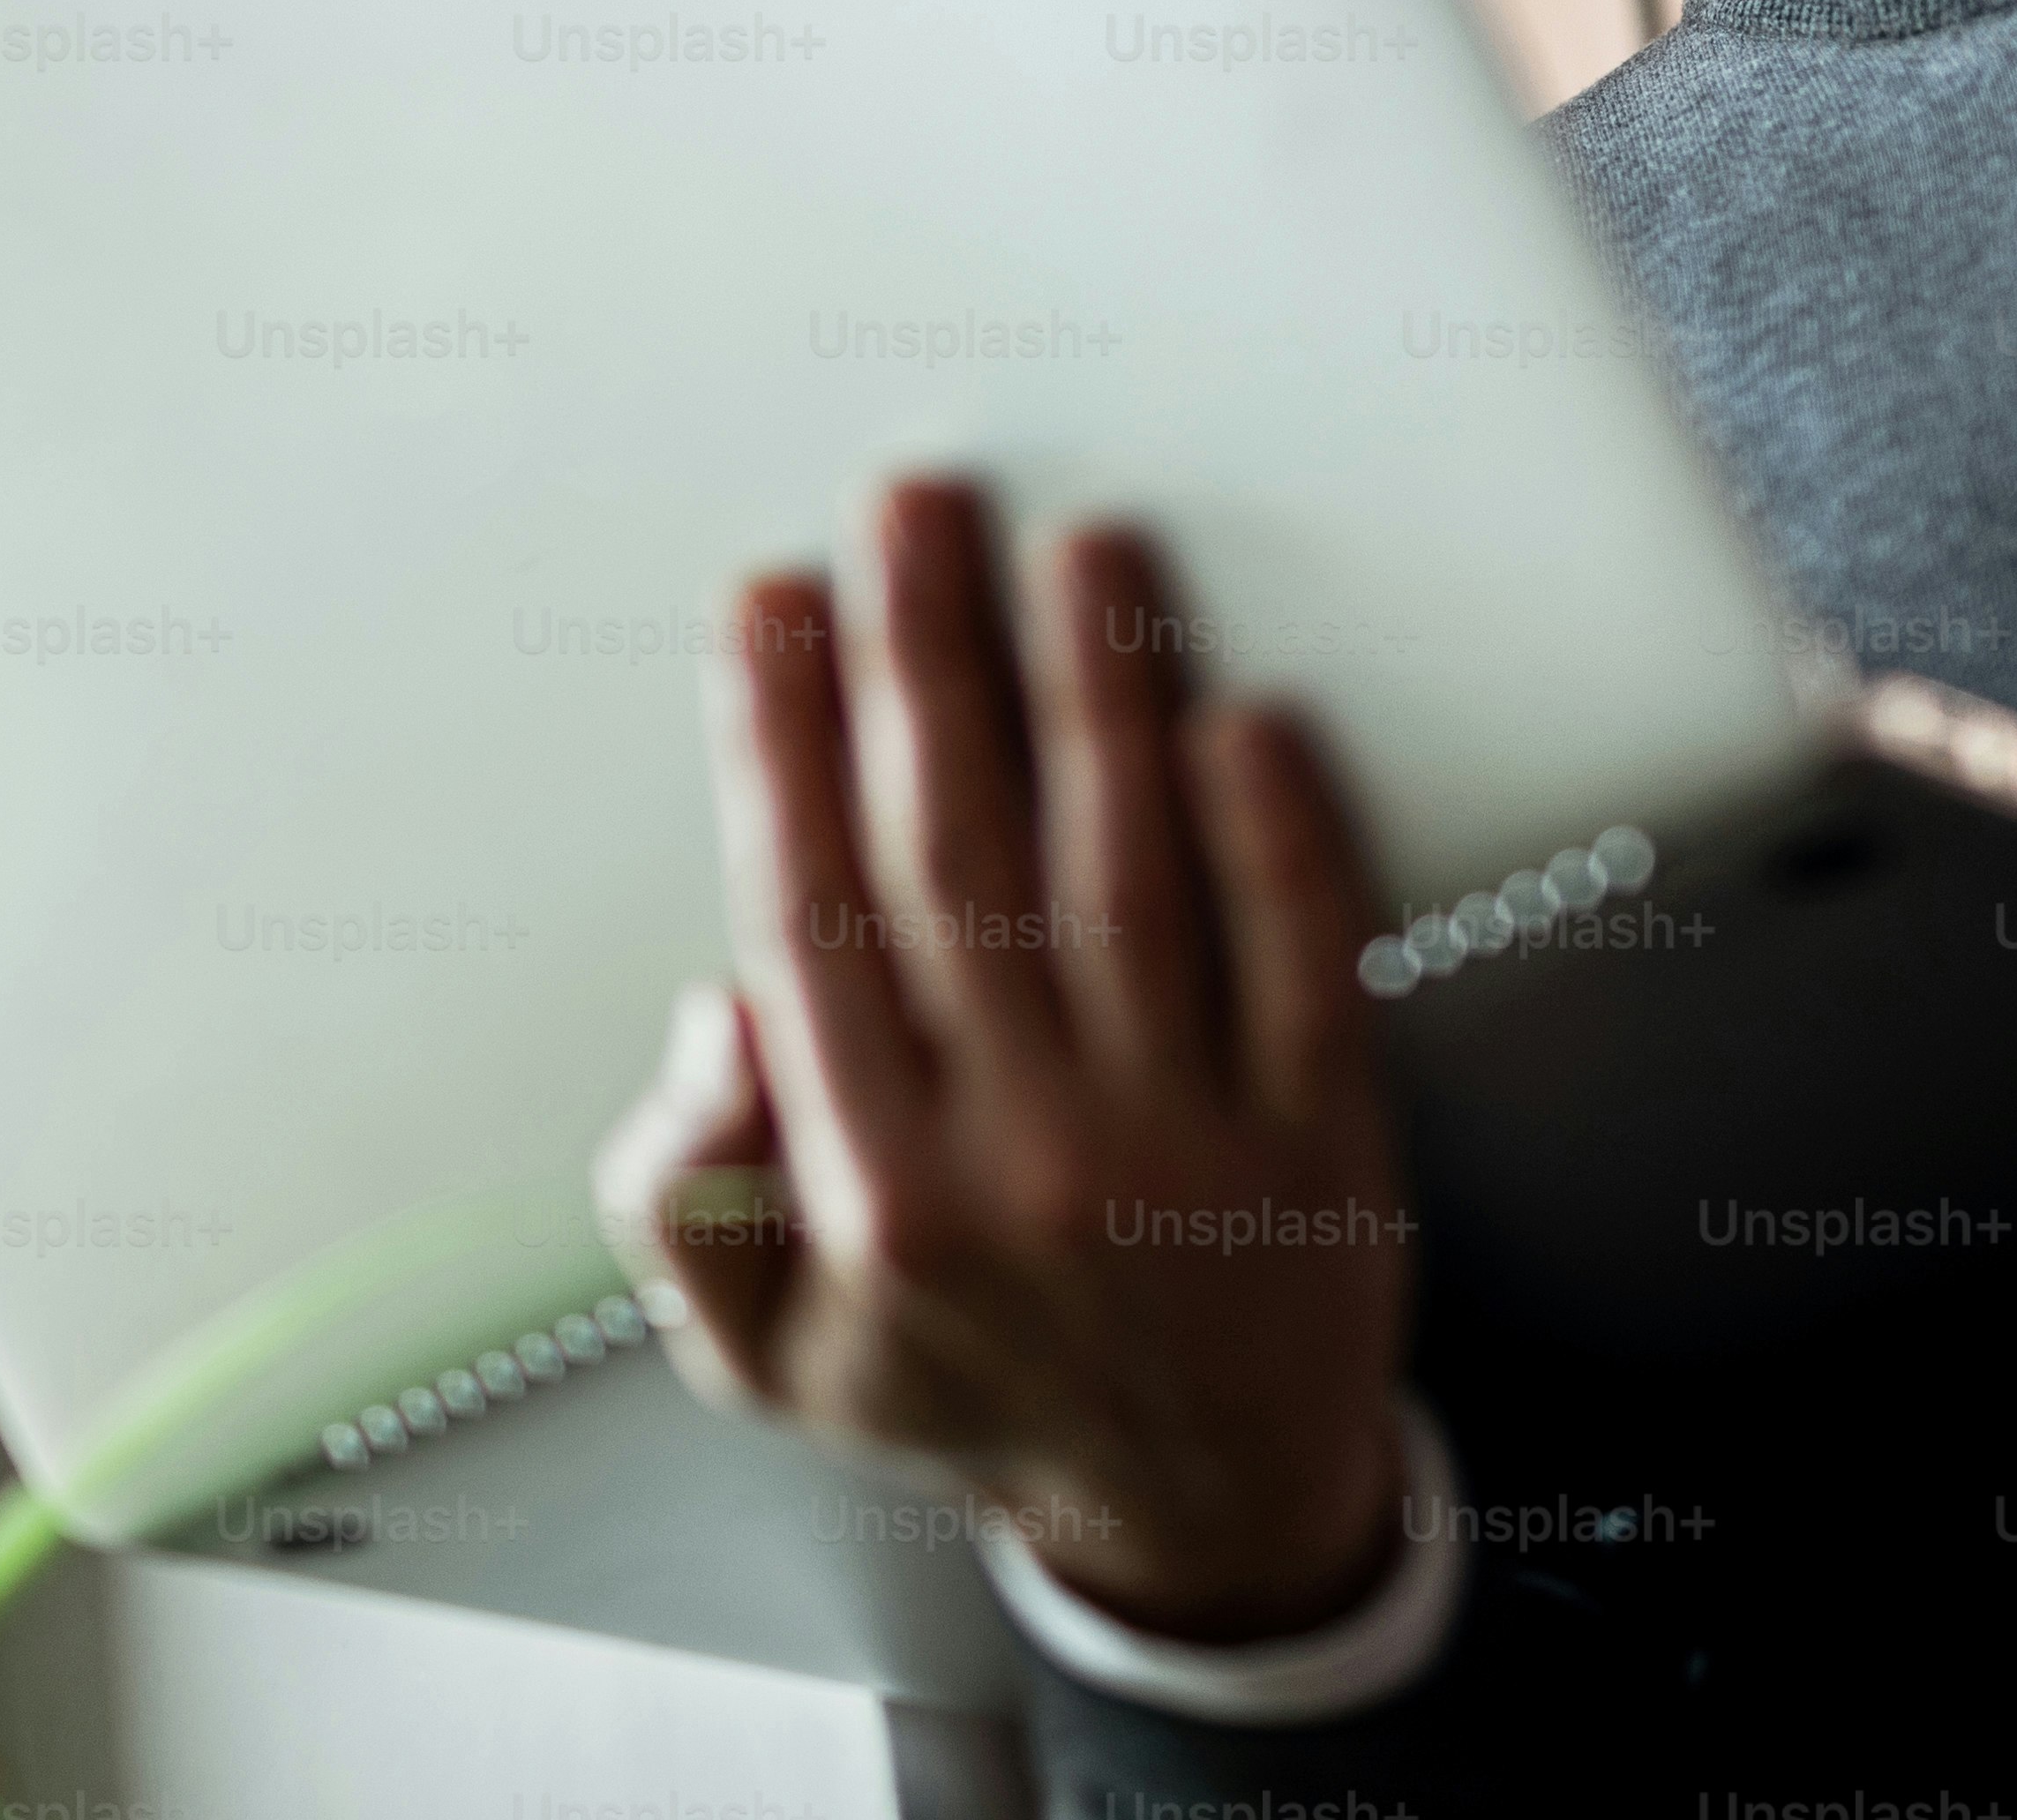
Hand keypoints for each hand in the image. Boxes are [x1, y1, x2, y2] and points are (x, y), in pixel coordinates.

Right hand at [594, 477, 1415, 1640]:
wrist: (1203, 1510)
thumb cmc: (980, 1389)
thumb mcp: (771, 1348)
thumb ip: (691, 1197)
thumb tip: (710, 1021)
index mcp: (875, 1190)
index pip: (808, 914)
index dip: (778, 741)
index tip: (769, 602)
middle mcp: (1023, 1157)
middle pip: (957, 855)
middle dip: (924, 656)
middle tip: (916, 506)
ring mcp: (1180, 1146)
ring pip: (1125, 876)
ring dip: (1098, 691)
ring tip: (1082, 550)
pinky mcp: (1324, 1140)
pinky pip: (1300, 957)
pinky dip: (1274, 833)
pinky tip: (1243, 712)